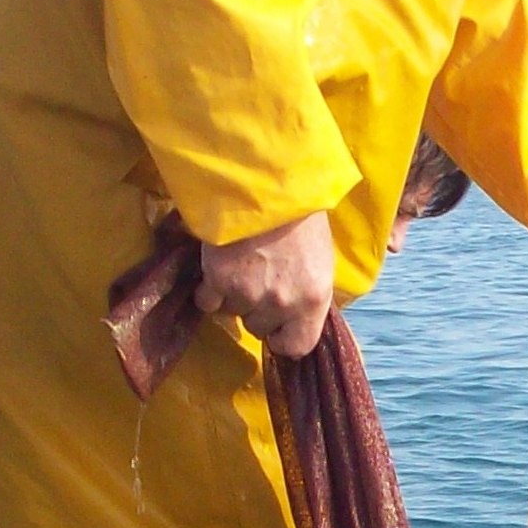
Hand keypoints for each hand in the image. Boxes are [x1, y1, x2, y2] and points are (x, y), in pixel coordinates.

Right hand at [196, 210, 336, 358]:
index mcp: (313, 299)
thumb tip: (298, 313)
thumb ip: (309, 292)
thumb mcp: (320, 258)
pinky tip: (218, 269)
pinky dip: (208, 290)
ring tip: (240, 266)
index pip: (298, 346)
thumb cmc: (300, 215)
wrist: (266, 182)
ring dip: (233, 297)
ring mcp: (247, 293)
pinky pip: (207, 301)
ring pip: (232, 313)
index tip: (278, 330)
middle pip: (260, 328)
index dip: (285, 339)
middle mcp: (281, 303)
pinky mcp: (217, 280)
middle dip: (257, 311)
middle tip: (257, 281)